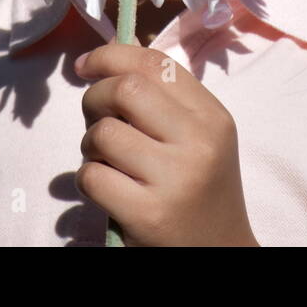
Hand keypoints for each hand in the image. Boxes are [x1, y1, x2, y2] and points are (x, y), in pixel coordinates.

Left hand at [74, 42, 258, 246]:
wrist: (219, 251)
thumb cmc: (199, 187)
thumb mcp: (199, 136)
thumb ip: (163, 98)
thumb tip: (106, 57)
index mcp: (212, 116)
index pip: (155, 63)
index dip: (111, 56)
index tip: (86, 65)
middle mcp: (199, 143)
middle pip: (125, 90)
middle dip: (94, 98)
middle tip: (95, 118)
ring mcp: (174, 179)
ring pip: (103, 134)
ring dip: (90, 143)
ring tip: (105, 159)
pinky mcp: (148, 214)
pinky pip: (92, 176)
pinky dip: (87, 178)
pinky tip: (106, 187)